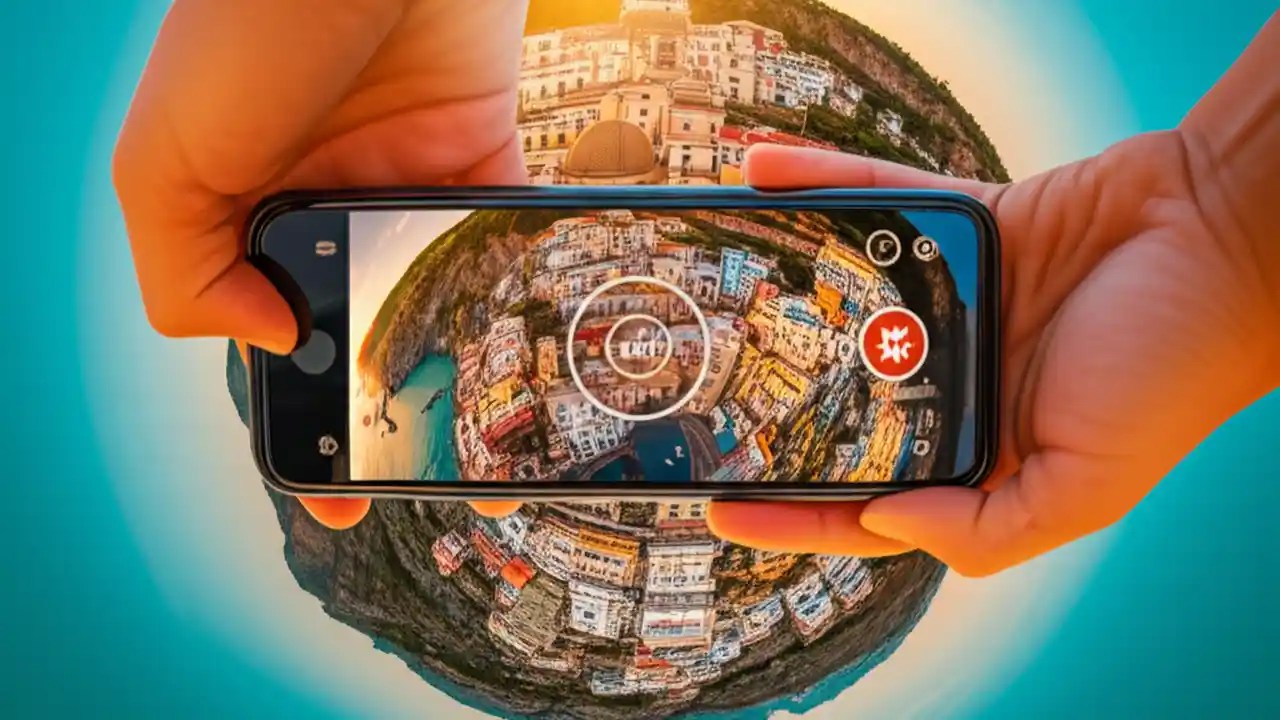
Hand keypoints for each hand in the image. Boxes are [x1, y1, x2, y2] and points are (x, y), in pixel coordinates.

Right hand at [116, 0, 529, 528]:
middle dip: (399, 409)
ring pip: (446, 295)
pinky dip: (527, 279)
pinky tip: (547, 339)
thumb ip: (186, 269)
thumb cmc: (246, 29)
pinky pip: (509, 231)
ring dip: (473, 361)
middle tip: (437, 480)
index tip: (332, 502)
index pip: (272, 344)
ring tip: (505, 433)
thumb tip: (273, 345)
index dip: (301, 427)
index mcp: (243, 218)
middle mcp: (330, 208)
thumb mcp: (167, 161)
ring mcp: (409, 186)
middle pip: (372, 331)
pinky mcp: (482, 153)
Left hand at [707, 134, 1279, 575]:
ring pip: (844, 296)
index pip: (867, 495)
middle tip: (690, 397)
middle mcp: (956, 381)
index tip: (721, 509)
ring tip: (705, 276)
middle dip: (769, 398)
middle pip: (839, 396)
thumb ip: (985, 530)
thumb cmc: (1172, 373)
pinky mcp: (961, 227)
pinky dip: (823, 183)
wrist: (1225, 241)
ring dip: (776, 279)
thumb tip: (880, 522)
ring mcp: (952, 303)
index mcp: (982, 454)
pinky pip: (878, 203)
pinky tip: (763, 173)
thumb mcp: (1086, 487)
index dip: (795, 511)